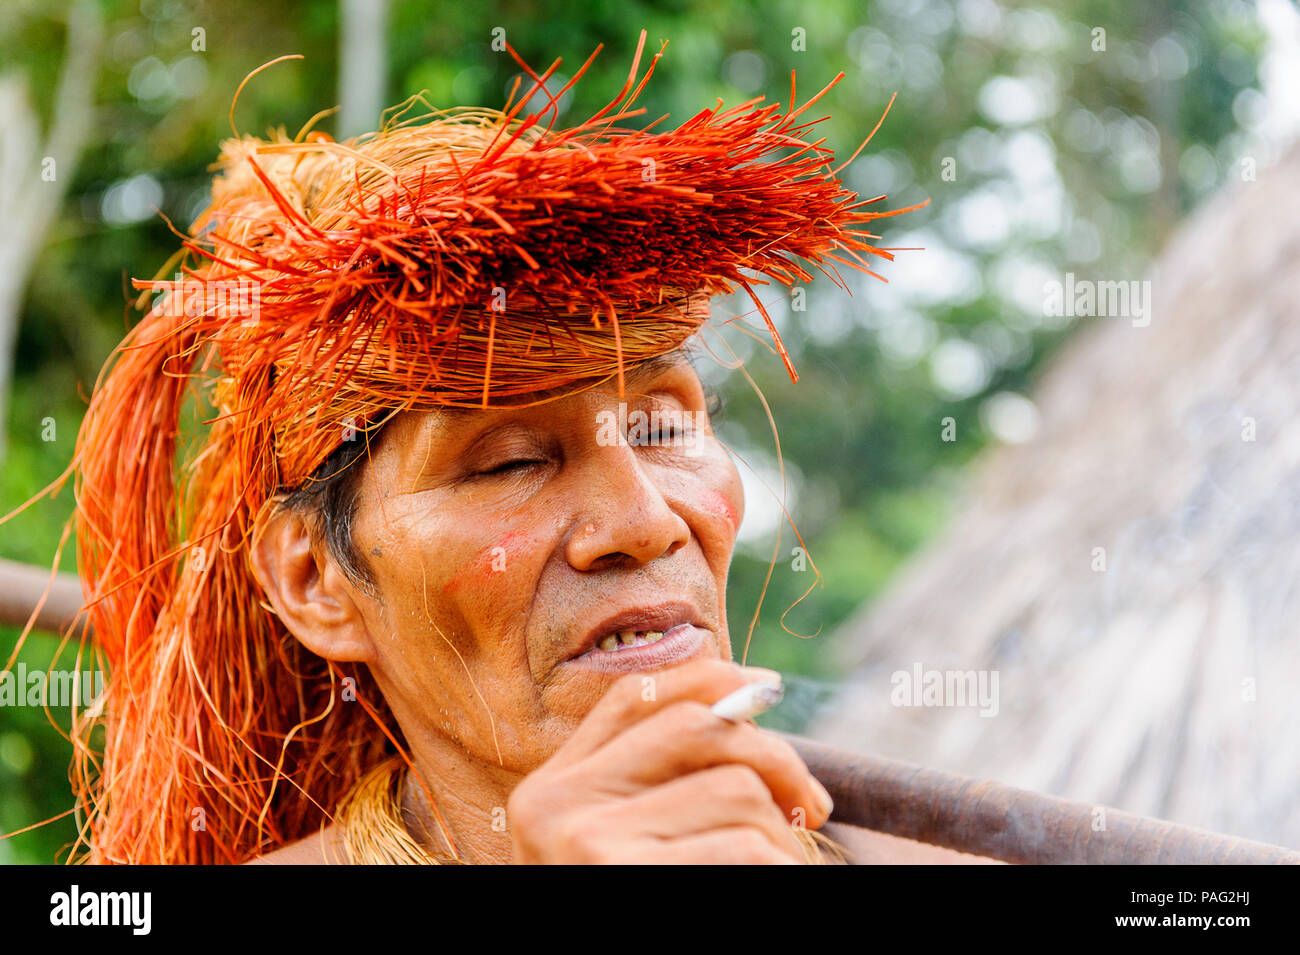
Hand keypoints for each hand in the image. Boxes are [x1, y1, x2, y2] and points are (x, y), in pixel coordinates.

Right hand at [507, 658, 834, 863]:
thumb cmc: (631, 902)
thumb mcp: (619, 845)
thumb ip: (658, 785)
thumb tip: (752, 697)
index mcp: (550, 790)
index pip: (633, 697)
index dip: (707, 678)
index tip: (766, 688)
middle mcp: (555, 806)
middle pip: (695, 728)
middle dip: (774, 756)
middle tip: (815, 806)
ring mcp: (586, 845)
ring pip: (733, 790)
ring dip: (784, 832)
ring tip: (783, 866)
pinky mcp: (627, 879)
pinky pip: (744, 848)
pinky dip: (781, 866)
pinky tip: (775, 882)